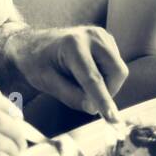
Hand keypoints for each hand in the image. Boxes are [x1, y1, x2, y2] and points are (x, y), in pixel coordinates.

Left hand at [7, 26, 128, 118]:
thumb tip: (93, 107)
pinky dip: (106, 76)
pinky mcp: (108, 39)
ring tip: (81, 82)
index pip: (93, 78)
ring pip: (119, 70)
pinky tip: (88, 72)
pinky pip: (116, 66)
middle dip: (108, 91)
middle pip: (117, 71)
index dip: (103, 100)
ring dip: (107, 84)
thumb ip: (69, 96)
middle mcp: (92, 36)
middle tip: (88, 100)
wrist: (35, 44)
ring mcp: (102, 36)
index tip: (113, 119)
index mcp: (72, 45)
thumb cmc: (37, 63)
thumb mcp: (45, 82)